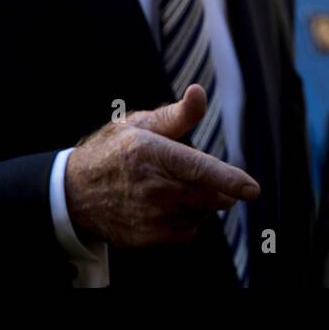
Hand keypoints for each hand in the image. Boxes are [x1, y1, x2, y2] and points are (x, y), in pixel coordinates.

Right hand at [65, 83, 259, 247]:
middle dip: (218, 188)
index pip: (198, 169)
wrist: (76, 192)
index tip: (252, 190)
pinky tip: (167, 207)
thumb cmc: (115, 150)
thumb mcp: (141, 124)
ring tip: (173, 189)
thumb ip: (177, 114)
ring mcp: (149, 216)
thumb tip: (199, 91)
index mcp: (151, 153)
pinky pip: (188, 232)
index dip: (228, 180)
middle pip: (208, 195)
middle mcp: (152, 187)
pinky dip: (188, 220)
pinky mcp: (148, 238)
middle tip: (202, 177)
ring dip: (201, 204)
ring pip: (201, 214)